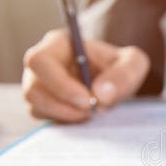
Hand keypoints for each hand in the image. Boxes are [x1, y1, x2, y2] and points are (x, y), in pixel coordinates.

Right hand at [22, 29, 149, 121]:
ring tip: (90, 113)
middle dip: (62, 106)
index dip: (60, 84)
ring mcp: (38, 85)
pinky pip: (42, 117)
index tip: (88, 100)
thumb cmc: (120, 66)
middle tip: (91, 111)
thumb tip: (101, 94)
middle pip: (31, 89)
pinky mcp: (41, 104)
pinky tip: (83, 116)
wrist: (114, 81)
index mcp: (57, 44)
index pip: (40, 61)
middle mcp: (41, 64)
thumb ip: (124, 74)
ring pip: (35, 107)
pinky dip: (63, 121)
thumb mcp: (133, 63)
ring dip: (64, 115)